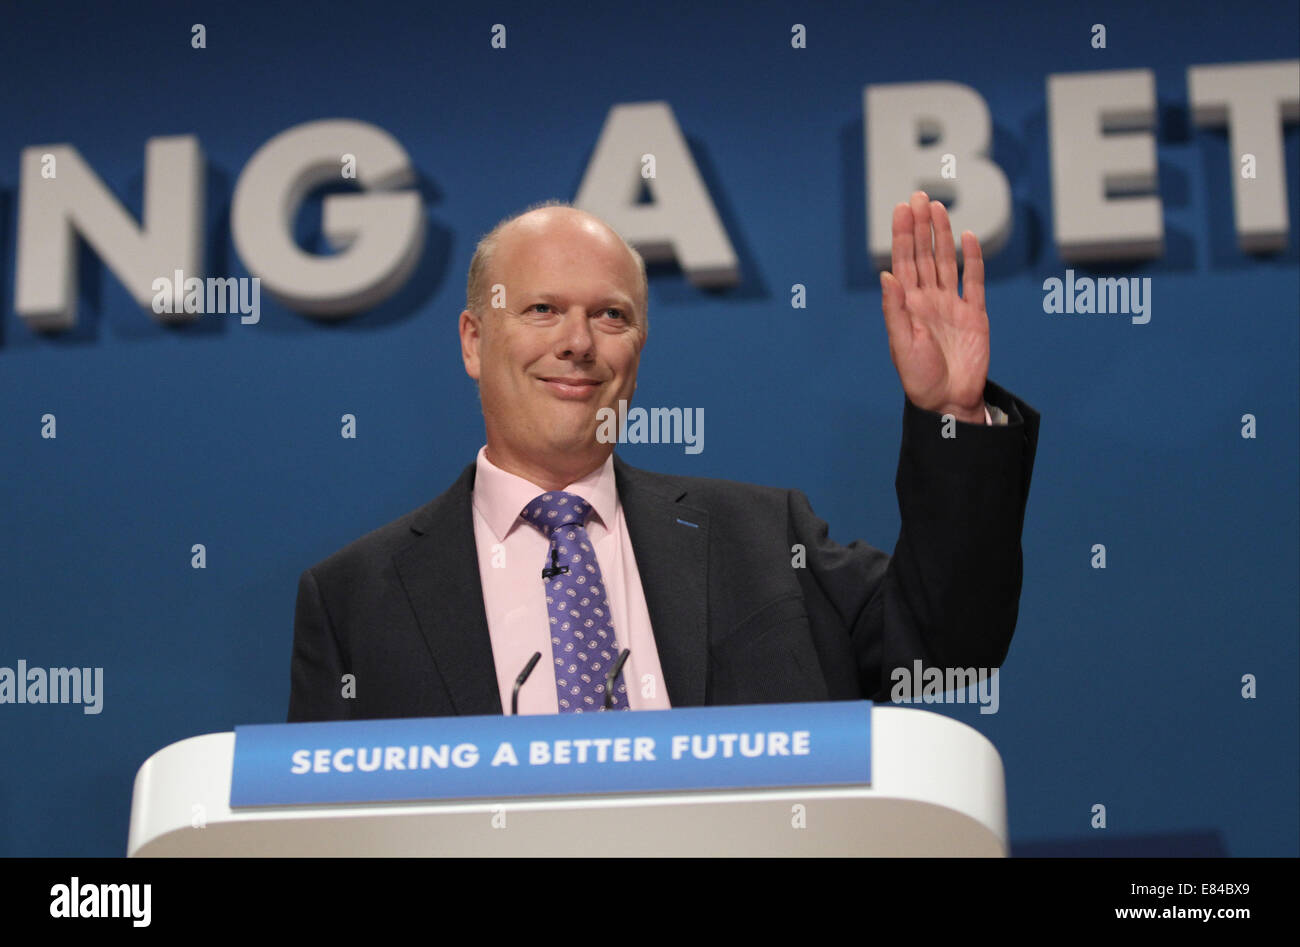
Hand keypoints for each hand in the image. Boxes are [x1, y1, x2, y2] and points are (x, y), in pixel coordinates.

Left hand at [880, 191, 988, 423]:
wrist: (949, 401)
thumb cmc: (920, 379)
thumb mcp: (902, 345)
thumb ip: (894, 310)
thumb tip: (886, 275)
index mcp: (908, 305)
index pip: (904, 262)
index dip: (902, 235)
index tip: (902, 208)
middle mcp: (928, 300)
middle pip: (924, 255)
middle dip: (921, 226)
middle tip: (920, 196)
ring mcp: (952, 305)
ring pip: (946, 261)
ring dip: (942, 235)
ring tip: (937, 208)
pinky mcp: (975, 314)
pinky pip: (974, 281)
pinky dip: (972, 259)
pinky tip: (967, 238)